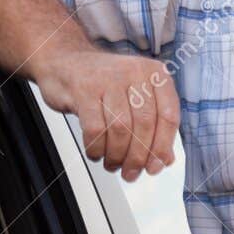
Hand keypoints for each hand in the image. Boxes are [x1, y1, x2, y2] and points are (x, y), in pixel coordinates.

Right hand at [35, 51, 179, 180]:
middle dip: (137, 157)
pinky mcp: (84, 90)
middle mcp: (135, 72)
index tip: (156, 166)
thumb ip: (154, 124)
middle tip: (131, 172)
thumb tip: (165, 158)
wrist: (65, 61)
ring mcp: (109, 79)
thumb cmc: (104, 82)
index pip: (168, 116)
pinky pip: (95, 129)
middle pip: (144, 125)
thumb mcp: (135, 97)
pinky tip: (96, 153)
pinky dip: (96, 148)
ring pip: (120, 130)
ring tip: (113, 164)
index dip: (163, 147)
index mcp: (155, 74)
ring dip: (116, 155)